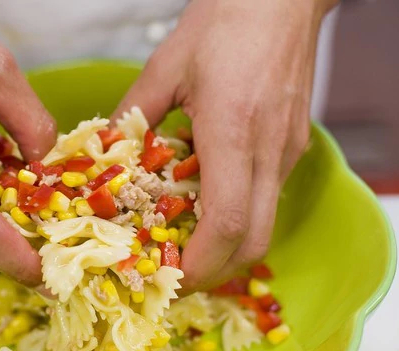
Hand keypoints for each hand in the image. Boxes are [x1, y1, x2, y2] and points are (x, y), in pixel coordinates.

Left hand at [114, 0, 337, 291]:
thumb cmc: (226, 22)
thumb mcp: (166, 66)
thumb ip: (132, 114)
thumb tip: (107, 150)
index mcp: (233, 132)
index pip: (228, 223)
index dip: (200, 263)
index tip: (169, 277)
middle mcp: (268, 152)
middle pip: (255, 242)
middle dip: (214, 271)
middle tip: (174, 275)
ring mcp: (286, 153)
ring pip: (264, 226)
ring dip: (225, 248)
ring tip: (185, 244)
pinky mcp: (292, 148)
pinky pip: (265, 200)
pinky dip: (236, 218)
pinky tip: (206, 203)